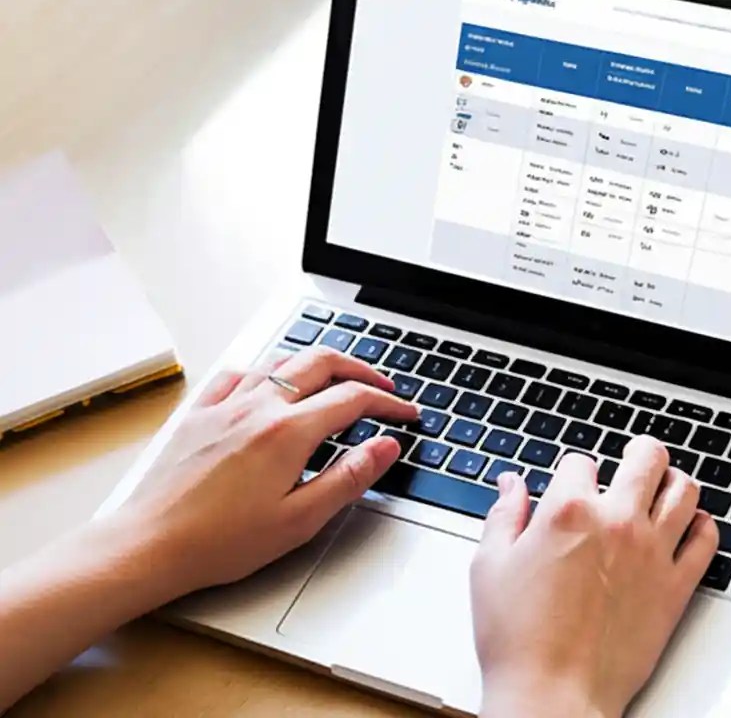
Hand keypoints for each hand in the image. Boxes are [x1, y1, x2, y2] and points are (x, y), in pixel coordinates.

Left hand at [115, 346, 418, 598]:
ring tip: (336, 380)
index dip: (389, 403)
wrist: (150, 545)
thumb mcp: (301, 520)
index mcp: (288, 433)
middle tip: (382, 386)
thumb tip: (386, 447)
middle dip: (361, 368)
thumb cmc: (220, 542)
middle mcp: (258, 408)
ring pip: (281, 360)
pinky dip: (267, 371)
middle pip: (321, 362)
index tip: (406, 415)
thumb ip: (349, 477)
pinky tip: (270, 384)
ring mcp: (225, 406)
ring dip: (317, 364)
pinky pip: (238, 374)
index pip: (353, 399)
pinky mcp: (198, 414)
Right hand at [470, 437, 718, 717]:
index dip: (574, 470)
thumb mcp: (489, 568)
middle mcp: (616, 523)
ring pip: (685, 491)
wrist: (553, 694)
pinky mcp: (675, 587)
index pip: (580, 462)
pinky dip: (702, 527)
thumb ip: (504, 517)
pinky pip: (706, 541)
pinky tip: (691, 526)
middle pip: (647, 458)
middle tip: (637, 456)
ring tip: (666, 486)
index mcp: (568, 512)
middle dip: (640, 452)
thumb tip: (511, 486)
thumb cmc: (518, 640)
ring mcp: (652, 553)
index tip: (573, 484)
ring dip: (674, 482)